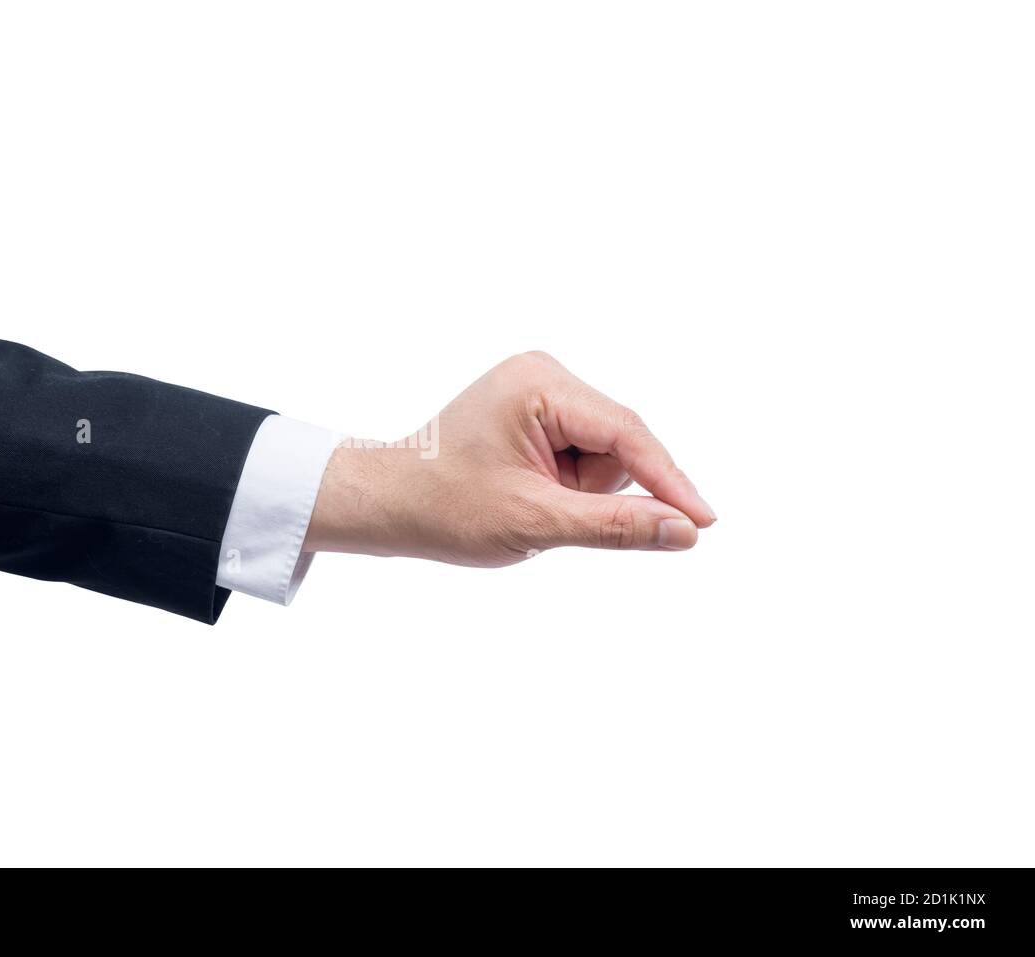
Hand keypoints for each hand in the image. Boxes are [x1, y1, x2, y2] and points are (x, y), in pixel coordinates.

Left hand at [305, 351, 715, 563]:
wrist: (388, 504)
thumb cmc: (445, 509)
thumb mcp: (536, 523)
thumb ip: (615, 526)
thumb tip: (685, 532)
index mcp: (539, 384)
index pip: (628, 435)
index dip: (670, 482)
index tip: (706, 523)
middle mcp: (544, 373)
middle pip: (618, 443)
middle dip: (594, 490)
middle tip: (541, 511)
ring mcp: (540, 389)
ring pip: (603, 454)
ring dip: (579, 491)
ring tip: (524, 500)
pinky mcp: (537, 410)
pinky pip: (583, 453)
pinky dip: (568, 484)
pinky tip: (526, 491)